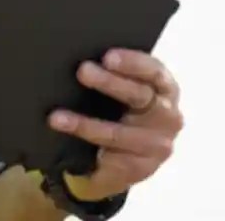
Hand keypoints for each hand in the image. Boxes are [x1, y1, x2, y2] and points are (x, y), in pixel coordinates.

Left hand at [47, 49, 183, 201]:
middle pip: (140, 97)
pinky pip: (110, 158)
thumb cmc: (119, 113)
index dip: (133, 63)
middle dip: (109, 83)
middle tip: (82, 71)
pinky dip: (85, 148)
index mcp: (164, 91)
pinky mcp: (140, 169)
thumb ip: (114, 75)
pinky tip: (67, 140)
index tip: (108, 56)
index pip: (154, 72)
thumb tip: (79, 55)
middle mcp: (167, 117)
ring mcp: (157, 146)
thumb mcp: (122, 93)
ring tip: (57, 117)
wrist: (120, 160)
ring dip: (85, 124)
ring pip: (119, 133)